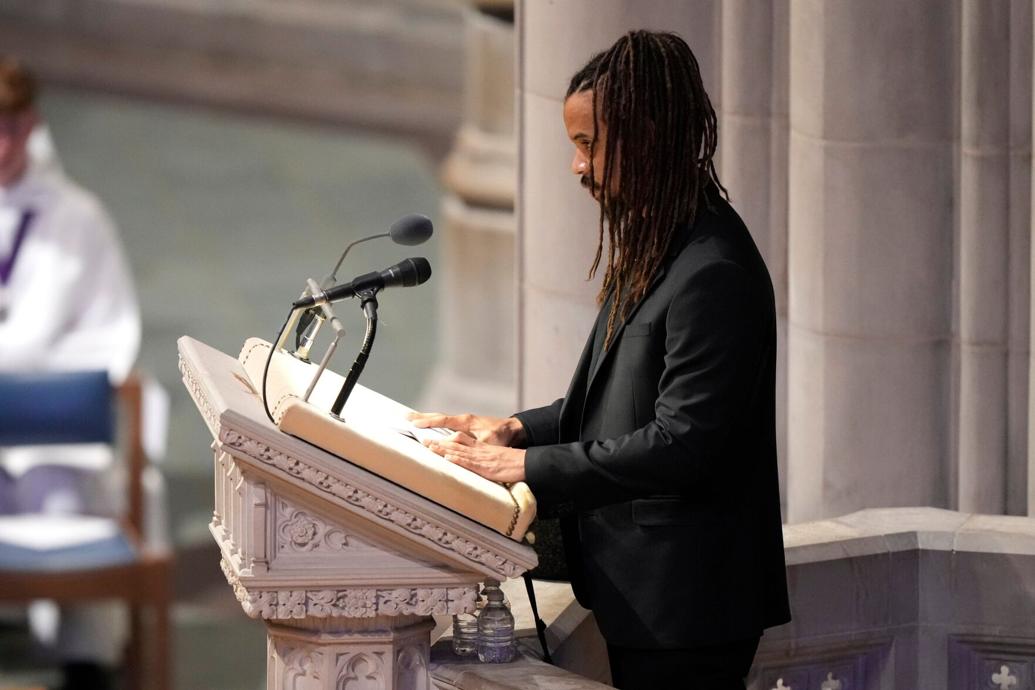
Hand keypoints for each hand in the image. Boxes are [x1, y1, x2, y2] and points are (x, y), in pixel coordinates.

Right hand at [407, 411, 525, 446]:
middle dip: (421, 416)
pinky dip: (433, 421)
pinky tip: (427, 423)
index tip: (415, 423)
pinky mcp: (464, 425)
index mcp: (466, 422)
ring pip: (440, 418)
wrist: (512, 429)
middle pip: (438, 416)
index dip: (429, 422)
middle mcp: (462, 420)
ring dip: (425, 418)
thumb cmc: (501, 436)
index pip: (443, 420)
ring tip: (411, 418)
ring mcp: (463, 421)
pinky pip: (445, 422)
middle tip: (405, 416)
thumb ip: (473, 443)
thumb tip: (456, 443)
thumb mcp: (489, 441)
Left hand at [423, 433, 525, 483]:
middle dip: (439, 444)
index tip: (432, 441)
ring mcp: (481, 459)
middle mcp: (479, 451)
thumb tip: (471, 464)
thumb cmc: (512, 463)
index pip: (460, 442)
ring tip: (430, 447)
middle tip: (424, 441)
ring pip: (459, 452)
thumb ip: (482, 459)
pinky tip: (449, 458)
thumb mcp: (494, 458)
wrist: (526, 462)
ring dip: (444, 450)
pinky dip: (459, 460)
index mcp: (481, 448)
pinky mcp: (486, 467)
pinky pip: (470, 463)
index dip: (445, 442)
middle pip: (455, 445)